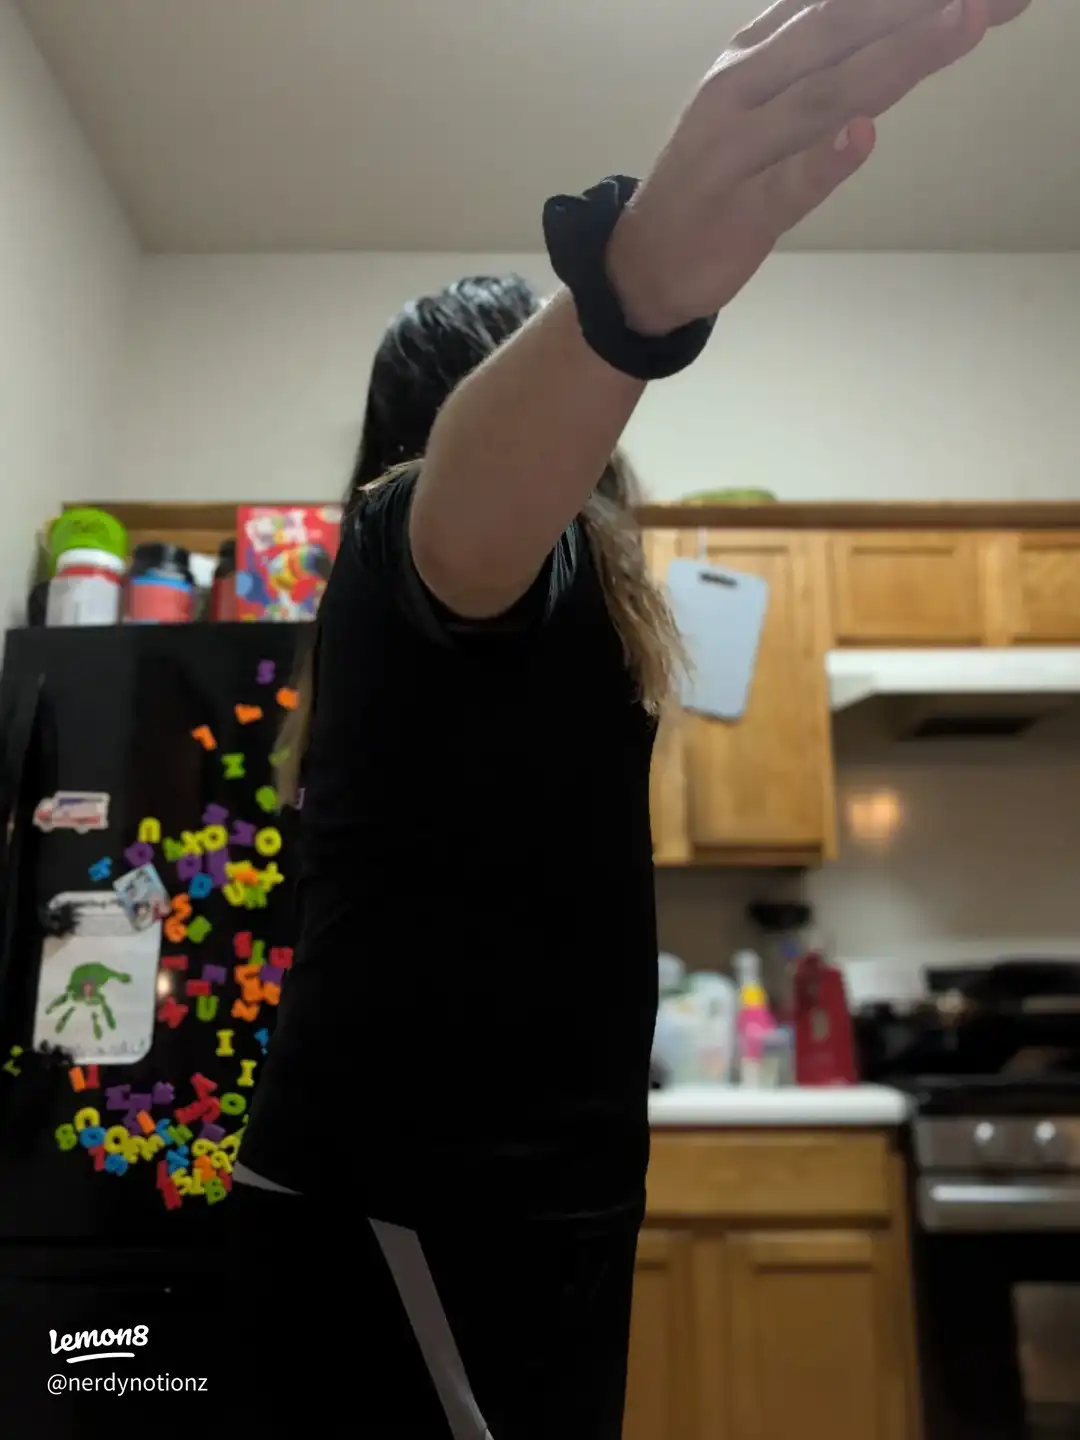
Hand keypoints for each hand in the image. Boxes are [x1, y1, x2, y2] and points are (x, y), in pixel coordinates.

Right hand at [608, 0, 1032, 335]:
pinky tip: (863, 135)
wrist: (641, 264)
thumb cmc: (713, 178)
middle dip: (918, 4)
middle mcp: (743, 89)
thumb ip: (812, 54)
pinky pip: (785, 186)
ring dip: (895, 58)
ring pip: (824, 97)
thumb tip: (881, 14)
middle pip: (842, 31)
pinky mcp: (738, 216)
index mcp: (753, 53)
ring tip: (960, 23)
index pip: (837, 2)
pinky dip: (824, 160)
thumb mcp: (755, 96)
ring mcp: (738, 152)